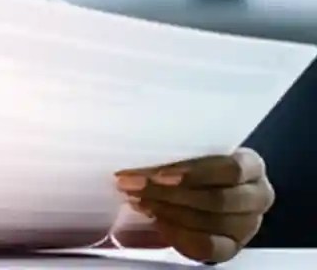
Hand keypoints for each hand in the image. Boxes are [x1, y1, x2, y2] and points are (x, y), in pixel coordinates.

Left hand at [113, 148, 274, 264]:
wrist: (209, 191)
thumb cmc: (199, 165)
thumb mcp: (196, 151)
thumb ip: (181, 150)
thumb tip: (141, 146)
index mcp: (252, 166)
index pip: (231, 169)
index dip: (195, 173)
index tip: (159, 174)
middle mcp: (258, 196)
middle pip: (217, 199)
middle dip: (170, 193)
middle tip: (135, 186)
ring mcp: (248, 225)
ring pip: (209, 222)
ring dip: (167, 211)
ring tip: (139, 200)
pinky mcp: (233, 247)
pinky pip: (206, 246)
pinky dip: (178, 235)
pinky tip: (157, 222)